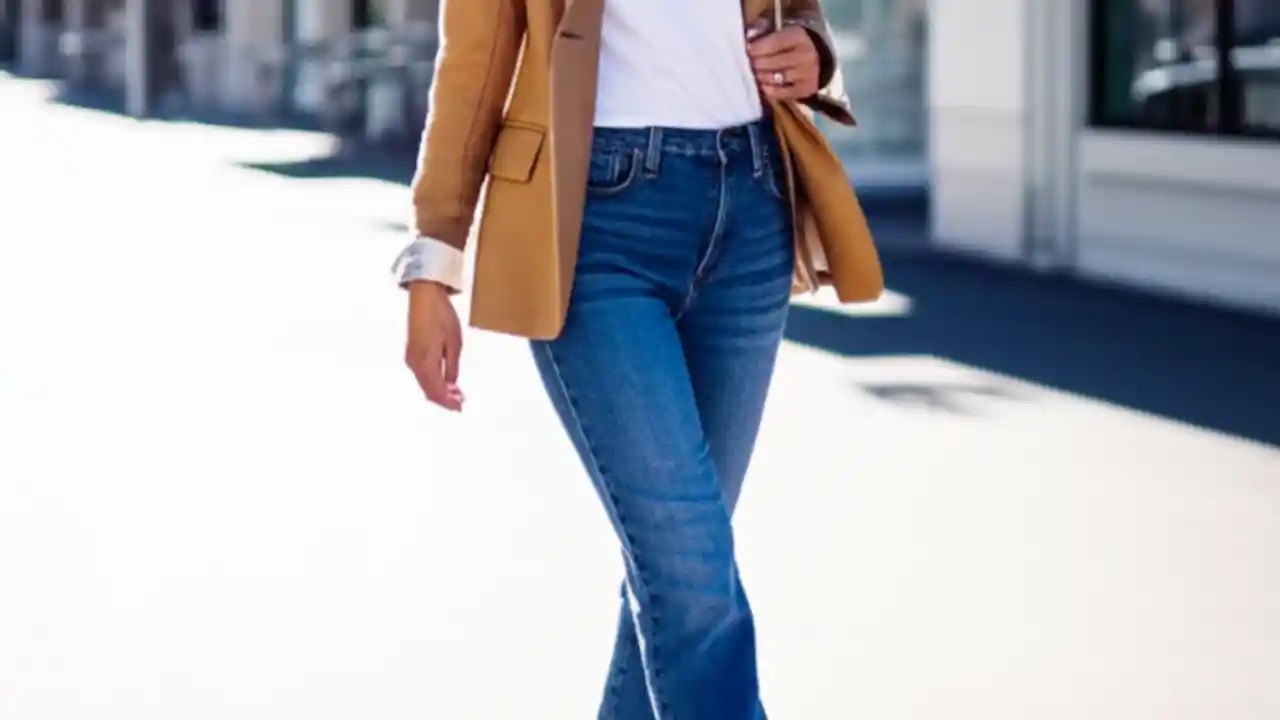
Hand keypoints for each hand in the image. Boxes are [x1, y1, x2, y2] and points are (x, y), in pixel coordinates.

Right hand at [404, 281, 464, 411]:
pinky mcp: (412, 352)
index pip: (436, 391)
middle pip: (429, 390)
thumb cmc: (441, 316)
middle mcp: (414, 363)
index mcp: (425, 362)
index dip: (448, 402)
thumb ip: (452, 367)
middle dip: (445, 399)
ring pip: (425, 383)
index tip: (460, 407)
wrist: (425, 296)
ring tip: (456, 392)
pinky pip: (422, 373)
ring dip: (440, 390)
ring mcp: (411, 358)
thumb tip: (452, 385)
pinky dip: (433, 380)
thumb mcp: (454, 344)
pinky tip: (445, 380)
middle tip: (460, 402)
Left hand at [746, 23, 820, 100]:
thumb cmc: (792, 45)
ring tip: (756, 74)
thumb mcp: (783, 33)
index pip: (774, 43)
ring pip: (777, 78)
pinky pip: (783, 93)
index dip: (758, 48)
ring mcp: (807, 74)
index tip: (748, 50)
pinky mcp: (806, 90)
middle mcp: (805, 56)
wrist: (818, 59)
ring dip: (762, 77)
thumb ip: (764, 35)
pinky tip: (763, 86)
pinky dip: (770, 90)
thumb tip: (748, 41)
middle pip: (774, 62)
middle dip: (758, 64)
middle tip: (749, 65)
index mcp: (799, 37)